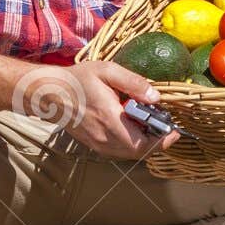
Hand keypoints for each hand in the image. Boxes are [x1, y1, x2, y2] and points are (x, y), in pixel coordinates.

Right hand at [14, 60, 179, 160]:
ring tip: (148, 121)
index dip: (163, 141)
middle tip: (164, 122)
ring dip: (145, 141)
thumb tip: (156, 96)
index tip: (175, 131)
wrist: (49, 94)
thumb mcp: (107, 71)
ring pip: (131, 153)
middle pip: (140, 151)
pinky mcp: (95, 146)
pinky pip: (121, 150)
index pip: (143, 144)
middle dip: (157, 140)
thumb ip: (133, 82)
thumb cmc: (78, 80)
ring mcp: (99, 145)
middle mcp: (105, 138)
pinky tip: (132, 124)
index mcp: (110, 120)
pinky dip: (133, 142)